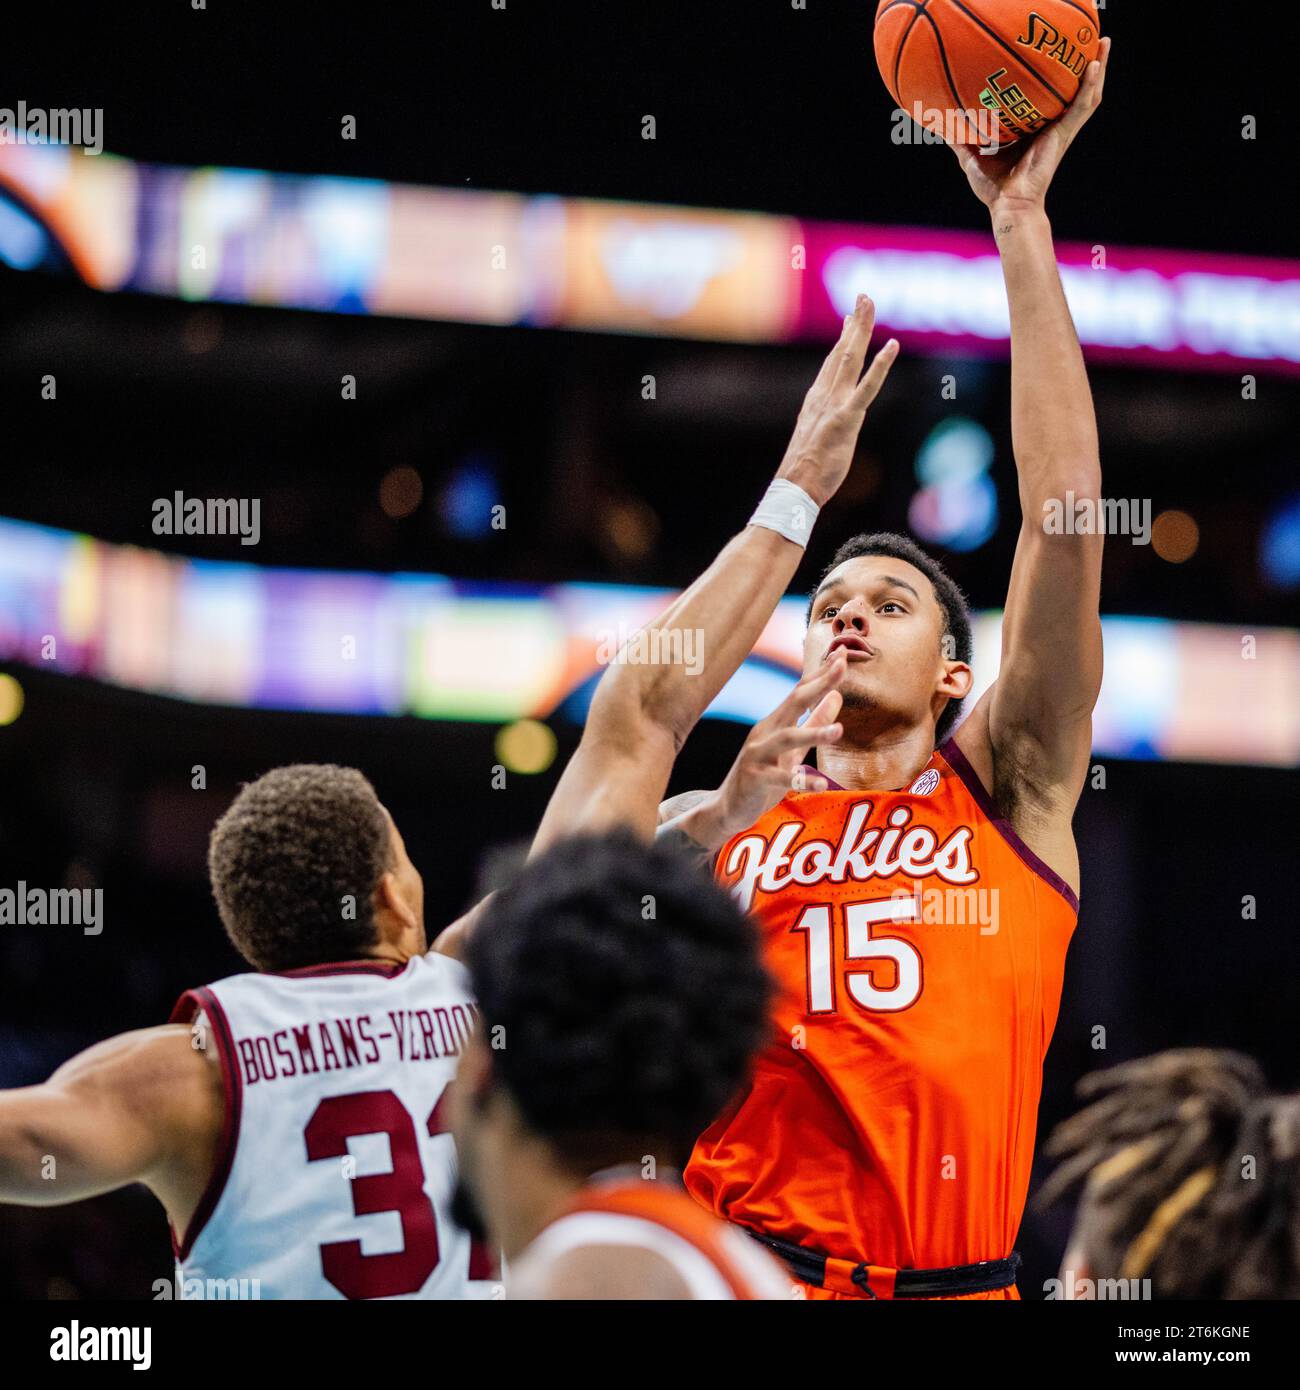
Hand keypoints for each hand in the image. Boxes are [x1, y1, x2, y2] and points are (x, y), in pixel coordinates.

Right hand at [679, 653, 848, 851]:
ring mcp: (757, 755)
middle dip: (818, 683)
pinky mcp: (755, 779)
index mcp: (775, 722)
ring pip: (787, 738)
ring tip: (840, 731)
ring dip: (814, 734)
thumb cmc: (763, 777)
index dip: (821, 673)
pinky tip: (823, 784)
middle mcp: (764, 732)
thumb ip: (814, 724)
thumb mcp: (793, 749)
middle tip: (842, 667)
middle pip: (793, 702)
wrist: (728, 808)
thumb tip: (837, 696)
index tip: (842, 654)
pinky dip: (802, 780)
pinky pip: (781, 778)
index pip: (800, 691)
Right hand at [775, 295, 898, 507]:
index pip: (832, 362)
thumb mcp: (814, 441)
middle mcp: (823, 396)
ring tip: (869, 305)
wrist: (795, 487)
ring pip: (851, 358)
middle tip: (864, 298)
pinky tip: (892, 346)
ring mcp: (835, 405)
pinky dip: (880, 365)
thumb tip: (829, 425)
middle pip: (841, 351)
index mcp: (816, 401)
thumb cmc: (805, 472)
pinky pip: (867, 388)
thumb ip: (824, 426)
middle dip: (854, 323)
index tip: (850, 318)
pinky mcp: (846, 419)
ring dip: (861, 329)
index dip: (843, 338)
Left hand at [952, 36, 1109, 216]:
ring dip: (1098, 68)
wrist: (1007, 206)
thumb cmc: (993, 188)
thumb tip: (939, 124)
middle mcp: (1054, 127)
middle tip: (1096, 40)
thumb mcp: (970, 155)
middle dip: (1088, 66)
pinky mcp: (1063, 136)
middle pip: (1077, 91)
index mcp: (1037, 129)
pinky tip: (1092, 65)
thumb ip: (959, 138)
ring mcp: (1061, 131)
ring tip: (1104, 43)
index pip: (1052, 97)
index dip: (1060, 77)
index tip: (1061, 55)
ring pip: (1088, 94)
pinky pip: (1080, 107)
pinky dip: (1088, 85)